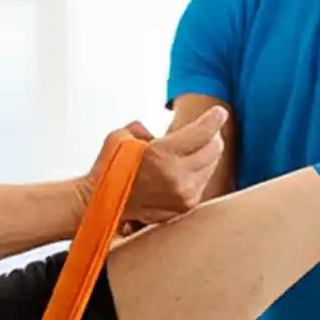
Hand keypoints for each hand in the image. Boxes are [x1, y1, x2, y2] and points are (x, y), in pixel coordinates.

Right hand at [85, 106, 227, 226]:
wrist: (100, 203)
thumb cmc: (108, 167)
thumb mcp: (122, 136)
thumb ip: (145, 129)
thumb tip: (158, 135)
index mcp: (162, 154)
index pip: (202, 132)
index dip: (214, 119)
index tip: (219, 112)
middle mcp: (177, 176)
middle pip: (213, 150)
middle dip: (212, 137)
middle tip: (206, 131)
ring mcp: (183, 194)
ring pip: (209, 167)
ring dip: (205, 155)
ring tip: (192, 150)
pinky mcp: (183, 207)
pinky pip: (201, 183)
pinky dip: (198, 173)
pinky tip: (185, 168)